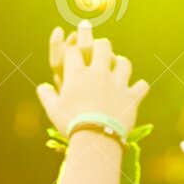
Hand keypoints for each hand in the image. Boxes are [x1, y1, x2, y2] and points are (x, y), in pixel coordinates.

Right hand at [36, 21, 149, 135]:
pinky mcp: (131, 97)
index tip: (72, 50)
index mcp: (77, 74)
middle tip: (99, 48)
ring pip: (124, 63)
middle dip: (100, 45)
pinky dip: (139, 87)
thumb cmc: (71, 124)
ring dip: (121, 63)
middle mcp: (99, 73)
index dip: (71, 48)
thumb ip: (47, 96)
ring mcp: (117, 84)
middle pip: (102, 46)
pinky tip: (136, 89)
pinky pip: (141, 86)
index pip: (73, 51)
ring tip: (119, 65)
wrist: (95, 139)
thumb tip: (42, 87)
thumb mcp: (53, 110)